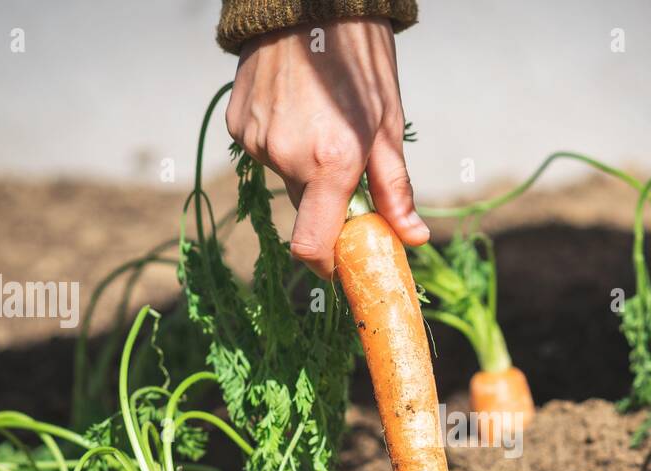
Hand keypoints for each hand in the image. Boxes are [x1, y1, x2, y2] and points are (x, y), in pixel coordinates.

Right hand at [226, 16, 428, 277]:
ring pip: (286, 178)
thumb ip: (395, 190)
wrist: (308, 1)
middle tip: (349, 170)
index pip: (313, 246)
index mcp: (329, 164)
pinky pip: (265, 152)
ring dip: (306, 168)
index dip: (328, 265)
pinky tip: (298, 110)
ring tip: (323, 122)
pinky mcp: (237, 125)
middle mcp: (286, 159)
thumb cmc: (360, 60)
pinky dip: (284, 144)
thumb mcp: (388, 126)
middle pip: (306, 210)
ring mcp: (257, 141)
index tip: (342, 264)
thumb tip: (413, 238)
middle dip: (328, 202)